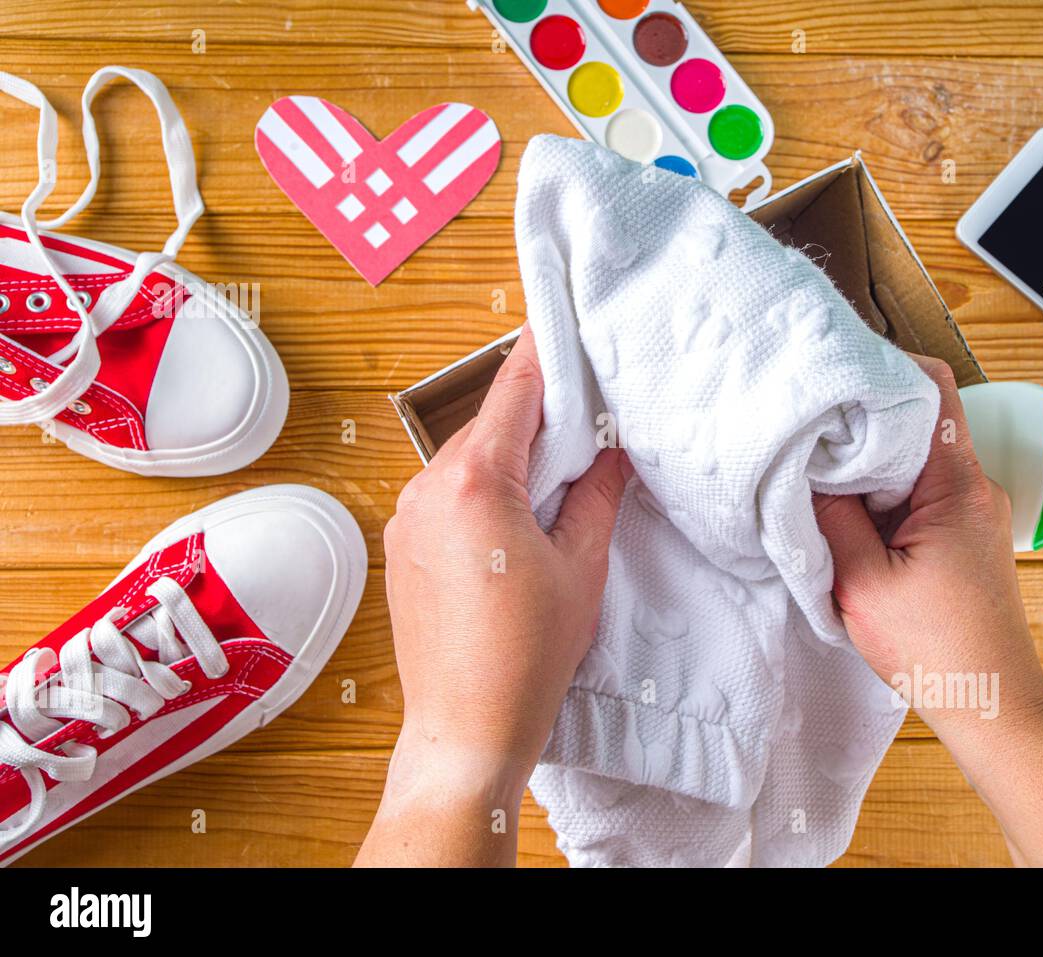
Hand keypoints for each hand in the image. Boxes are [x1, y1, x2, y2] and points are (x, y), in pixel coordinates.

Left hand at [357, 325, 630, 865]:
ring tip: (558, 486)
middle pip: (491, 424)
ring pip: (468, 461)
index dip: (543, 352)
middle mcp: (427, 488)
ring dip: (511, 460)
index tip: (562, 323)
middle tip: (587, 423)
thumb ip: (598, 496)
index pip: (515, 389)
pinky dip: (484, 492)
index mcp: (474, 482)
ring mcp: (407, 518)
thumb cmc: (525, 656)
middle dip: (538, 419)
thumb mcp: (581, 567)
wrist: (466, 728)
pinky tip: (518, 524)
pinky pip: (448, 496)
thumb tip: (610, 454)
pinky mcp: (402, 546)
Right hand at [814, 355, 1042, 741]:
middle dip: (861, 426)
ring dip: (870, 470)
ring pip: (915, 461)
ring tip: (824, 487)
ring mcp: (974, 511)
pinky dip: (884, 498)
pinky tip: (851, 522)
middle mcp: (976, 487)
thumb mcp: (862, 583)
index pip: (933, 390)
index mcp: (957, 486)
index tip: (834, 379)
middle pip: (917, 423)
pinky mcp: (965, 535)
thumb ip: (832, 518)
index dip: (883, 371)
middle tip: (810, 438)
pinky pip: (921, 493)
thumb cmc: (936, 653)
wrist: (990, 706)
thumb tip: (808, 469)